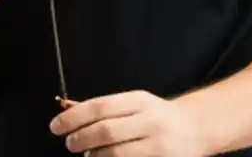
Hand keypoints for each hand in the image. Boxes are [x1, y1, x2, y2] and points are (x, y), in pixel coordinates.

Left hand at [49, 91, 209, 155]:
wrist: (196, 128)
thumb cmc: (156, 115)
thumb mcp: (134, 103)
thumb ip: (104, 108)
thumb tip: (67, 110)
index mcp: (139, 101)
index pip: (99, 107)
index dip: (73, 118)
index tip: (56, 127)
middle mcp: (150, 121)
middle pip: (106, 131)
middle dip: (81, 139)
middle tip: (69, 144)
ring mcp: (158, 145)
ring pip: (116, 154)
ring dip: (94, 155)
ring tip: (87, 154)